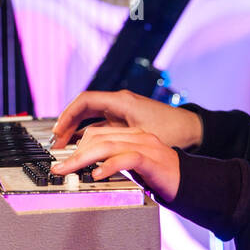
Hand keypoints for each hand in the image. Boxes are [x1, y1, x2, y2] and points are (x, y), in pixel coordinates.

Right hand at [50, 88, 202, 151]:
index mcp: (122, 101)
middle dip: (68, 123)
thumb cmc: (173, 130)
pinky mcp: (125, 120)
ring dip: (77, 129)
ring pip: (91, 116)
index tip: (58, 129)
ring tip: (65, 145)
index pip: (86, 100)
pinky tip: (83, 146)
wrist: (192, 129)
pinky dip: (89, 132)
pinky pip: (100, 122)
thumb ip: (119, 140)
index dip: (68, 114)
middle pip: (85, 108)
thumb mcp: (143, 136)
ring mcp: (122, 111)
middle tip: (57, 141)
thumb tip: (95, 149)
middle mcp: (120, 103)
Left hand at [50, 124, 181, 202]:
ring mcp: (146, 145)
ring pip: (107, 145)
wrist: (192, 183)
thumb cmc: (163, 178)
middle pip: (98, 137)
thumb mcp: (134, 168)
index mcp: (133, 135)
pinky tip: (97, 175)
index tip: (62, 159)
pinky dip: (109, 166)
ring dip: (83, 159)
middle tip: (59, 168)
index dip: (77, 144)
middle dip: (74, 153)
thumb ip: (116, 163)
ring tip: (69, 170)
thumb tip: (92, 168)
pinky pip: (126, 158)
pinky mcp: (152, 159)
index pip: (98, 132)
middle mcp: (138, 136)